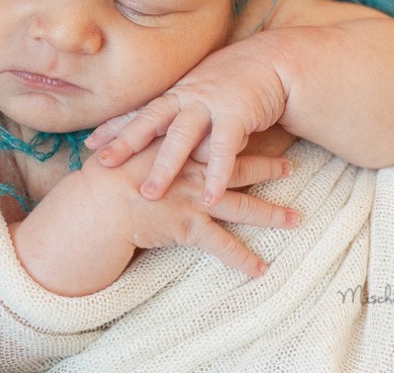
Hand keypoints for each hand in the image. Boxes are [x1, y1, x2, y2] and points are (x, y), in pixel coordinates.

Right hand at [81, 142, 297, 276]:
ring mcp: (196, 199)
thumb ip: (149, 134)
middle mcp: (197, 171)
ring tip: (295, 219)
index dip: (243, 136)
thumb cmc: (109, 171)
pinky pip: (222, 245)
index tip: (262, 129)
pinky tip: (261, 269)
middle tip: (291, 168)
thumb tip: (154, 125)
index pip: (221, 139)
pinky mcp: (189, 226)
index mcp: (185, 147)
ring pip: (243, 207)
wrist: (98, 202)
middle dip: (269, 169)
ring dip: (271, 214)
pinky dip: (242, 258)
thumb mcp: (131, 140)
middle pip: (241, 169)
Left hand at [84, 35, 286, 204]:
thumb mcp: (196, 93)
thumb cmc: (231, 82)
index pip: (138, 112)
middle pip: (150, 122)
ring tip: (150, 194)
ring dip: (165, 166)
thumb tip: (149, 135)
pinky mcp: (237, 115)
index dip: (113, 128)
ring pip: (182, 137)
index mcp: (175, 95)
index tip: (88, 146)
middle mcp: (187, 98)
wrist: (271, 62)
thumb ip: (176, 112)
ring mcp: (210, 105)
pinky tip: (208, 196)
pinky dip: (216, 174)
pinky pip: (224, 148)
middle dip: (126, 143)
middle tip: (103, 165)